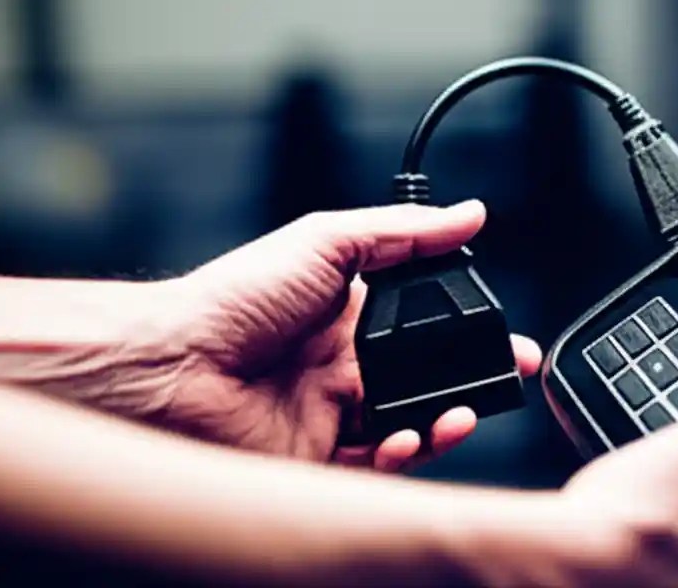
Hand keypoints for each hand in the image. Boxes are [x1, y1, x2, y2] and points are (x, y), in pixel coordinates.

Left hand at [150, 200, 540, 470]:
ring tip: (460, 414)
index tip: (504, 333)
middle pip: (424, 377)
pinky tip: (409, 439)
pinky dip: (403, 455)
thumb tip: (468, 212)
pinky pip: (376, 464)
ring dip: (443, 420)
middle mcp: (340, 364)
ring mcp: (329, 414)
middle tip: (506, 376)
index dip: (464, 330)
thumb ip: (403, 232)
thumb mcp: (326, 242)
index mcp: (344, 312)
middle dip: (471, 380)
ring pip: (409, 424)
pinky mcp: (316, 458)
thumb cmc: (230, 300)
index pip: (422, 323)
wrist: (170, 366)